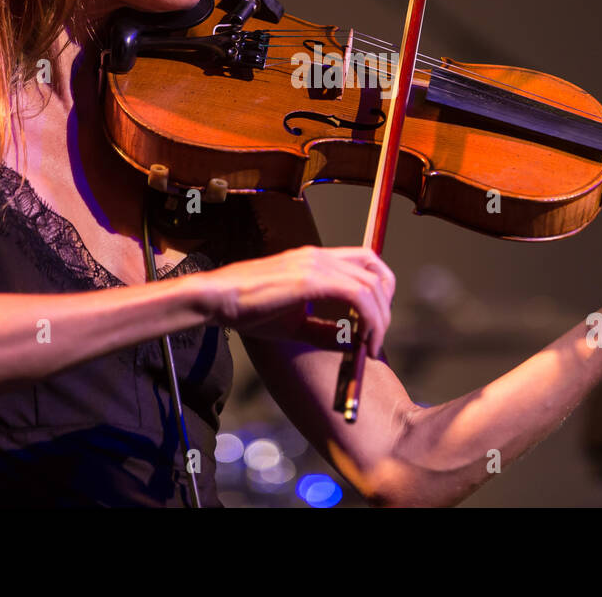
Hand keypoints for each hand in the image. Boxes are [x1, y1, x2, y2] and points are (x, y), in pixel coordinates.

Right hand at [200, 245, 395, 356]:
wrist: (217, 299)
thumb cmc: (248, 310)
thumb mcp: (294, 324)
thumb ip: (324, 331)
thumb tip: (353, 344)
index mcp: (316, 259)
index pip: (366, 260)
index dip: (380, 288)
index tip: (376, 319)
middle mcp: (319, 256)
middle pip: (375, 270)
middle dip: (385, 306)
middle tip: (377, 337)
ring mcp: (315, 264)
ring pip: (369, 284)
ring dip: (379, 317)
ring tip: (370, 345)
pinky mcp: (309, 278)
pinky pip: (356, 295)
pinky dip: (368, 318)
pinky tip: (361, 340)